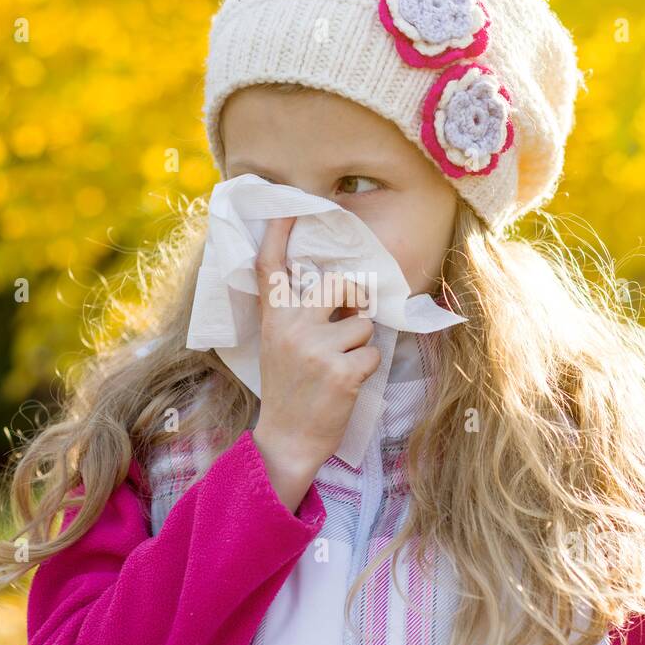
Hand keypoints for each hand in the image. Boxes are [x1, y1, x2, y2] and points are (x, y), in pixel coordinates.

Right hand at [250, 216, 381, 510]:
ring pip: (363, 323)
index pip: (272, 269)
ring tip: (339, 365)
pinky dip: (367, 368)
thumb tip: (348, 289)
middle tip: (349, 320)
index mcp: (273, 319)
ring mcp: (315, 349)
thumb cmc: (289, 388)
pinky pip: (373, 353)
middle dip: (355, 299)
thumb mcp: (279, 344)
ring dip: (360, 344)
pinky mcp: (341, 372)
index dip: (279, 234)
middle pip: (339, 284)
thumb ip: (300, 314)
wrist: (287, 440)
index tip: (288, 205)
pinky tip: (346, 383)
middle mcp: (291, 328)